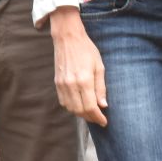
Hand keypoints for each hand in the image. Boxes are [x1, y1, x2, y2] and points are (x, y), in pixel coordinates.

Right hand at [49, 10, 107, 125]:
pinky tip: (79, 106)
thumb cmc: (87, 50)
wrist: (68, 39)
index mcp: (84, 80)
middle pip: (80, 111)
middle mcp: (71, 85)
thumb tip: (103, 105)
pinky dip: (72, 107)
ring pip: (70, 108)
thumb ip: (101, 88)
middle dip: (90, 118)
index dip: (98, 117)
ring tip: (91, 113)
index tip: (104, 122)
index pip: (90, 107)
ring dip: (81, 114)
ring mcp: (62, 85)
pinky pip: (63, 102)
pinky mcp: (56, 83)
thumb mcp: (99, 67)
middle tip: (99, 119)